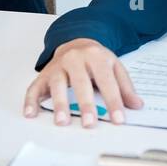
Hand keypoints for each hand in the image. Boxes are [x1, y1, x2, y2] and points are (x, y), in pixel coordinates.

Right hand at [23, 38, 142, 126]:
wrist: (75, 42)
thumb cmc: (96, 60)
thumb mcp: (114, 67)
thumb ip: (125, 87)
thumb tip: (136, 106)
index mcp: (96, 57)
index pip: (107, 82)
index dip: (113, 101)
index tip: (118, 120)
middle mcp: (75, 59)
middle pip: (80, 82)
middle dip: (85, 104)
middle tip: (90, 123)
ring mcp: (57, 66)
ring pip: (57, 84)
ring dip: (59, 104)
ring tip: (62, 121)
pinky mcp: (44, 74)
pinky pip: (35, 87)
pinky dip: (30, 101)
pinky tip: (30, 113)